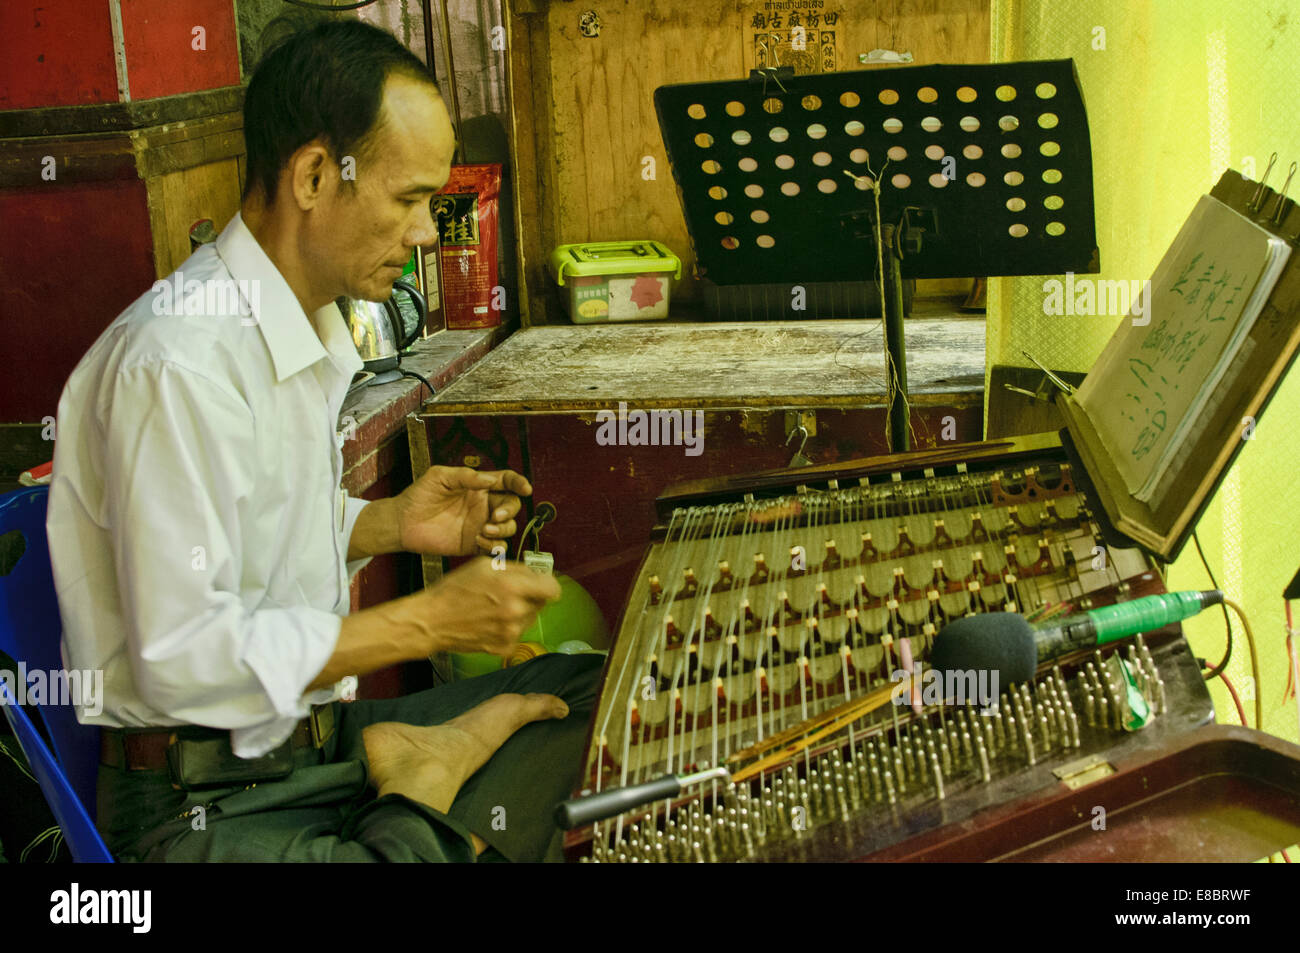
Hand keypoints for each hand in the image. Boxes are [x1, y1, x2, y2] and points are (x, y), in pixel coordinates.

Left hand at [394, 466, 531, 556]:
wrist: (402, 523)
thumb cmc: (419, 496)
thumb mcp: (440, 476)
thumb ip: (465, 476)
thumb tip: (490, 480)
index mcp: (478, 487)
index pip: (506, 482)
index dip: (518, 483)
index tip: (525, 488)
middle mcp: (483, 506)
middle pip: (512, 506)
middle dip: (510, 511)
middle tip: (496, 516)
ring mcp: (480, 525)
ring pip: (508, 528)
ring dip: (503, 529)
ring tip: (484, 530)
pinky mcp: (473, 545)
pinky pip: (495, 546)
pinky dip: (494, 545)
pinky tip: (479, 540)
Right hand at [422, 556, 561, 656]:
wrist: (432, 622)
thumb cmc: (454, 590)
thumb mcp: (484, 566)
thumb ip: (515, 569)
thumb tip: (536, 574)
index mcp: (513, 587)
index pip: (553, 589)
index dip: (547, 585)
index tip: (539, 584)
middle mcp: (516, 611)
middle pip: (542, 603)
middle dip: (530, 596)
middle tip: (508, 594)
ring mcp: (511, 632)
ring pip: (530, 618)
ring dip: (520, 612)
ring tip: (494, 608)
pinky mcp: (505, 647)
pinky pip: (517, 633)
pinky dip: (508, 628)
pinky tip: (489, 622)